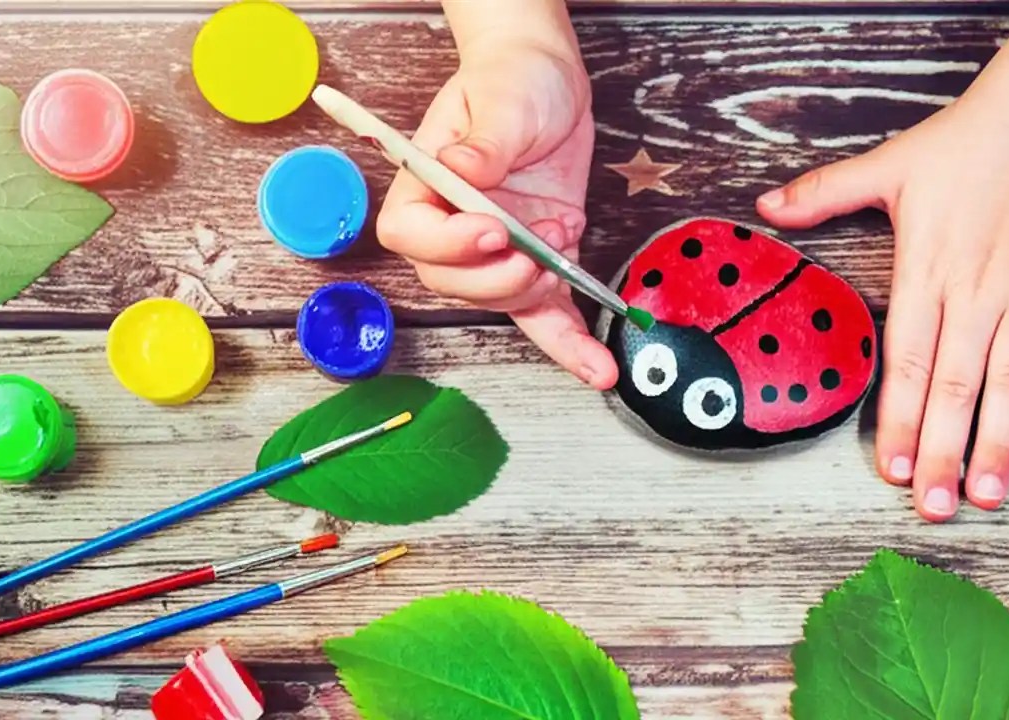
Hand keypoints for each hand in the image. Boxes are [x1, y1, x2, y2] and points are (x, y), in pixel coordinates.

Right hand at [377, 41, 616, 389]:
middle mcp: (452, 228)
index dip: (448, 244)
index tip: (491, 229)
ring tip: (564, 252)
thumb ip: (485, 139)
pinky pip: (546, 315)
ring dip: (536, 294)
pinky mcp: (536, 263)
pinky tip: (596, 368)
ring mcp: (495, 252)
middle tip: (536, 257)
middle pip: (453, 281)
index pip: (411, 234)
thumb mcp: (502, 100)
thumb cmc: (511, 82)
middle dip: (497, 279)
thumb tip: (463, 168)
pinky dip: (571, 343)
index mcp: (423, 186)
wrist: (547, 83)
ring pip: (501, 302)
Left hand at [756, 94, 1008, 521]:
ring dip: (998, 442)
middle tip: (932, 506)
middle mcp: (974, 295)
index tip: (889, 468)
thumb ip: (823, 195)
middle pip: (955, 386)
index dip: (897, 419)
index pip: (907, 361)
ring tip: (986, 494)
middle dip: (942, 451)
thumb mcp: (885, 166)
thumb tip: (765, 208)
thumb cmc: (963, 144)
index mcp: (925, 273)